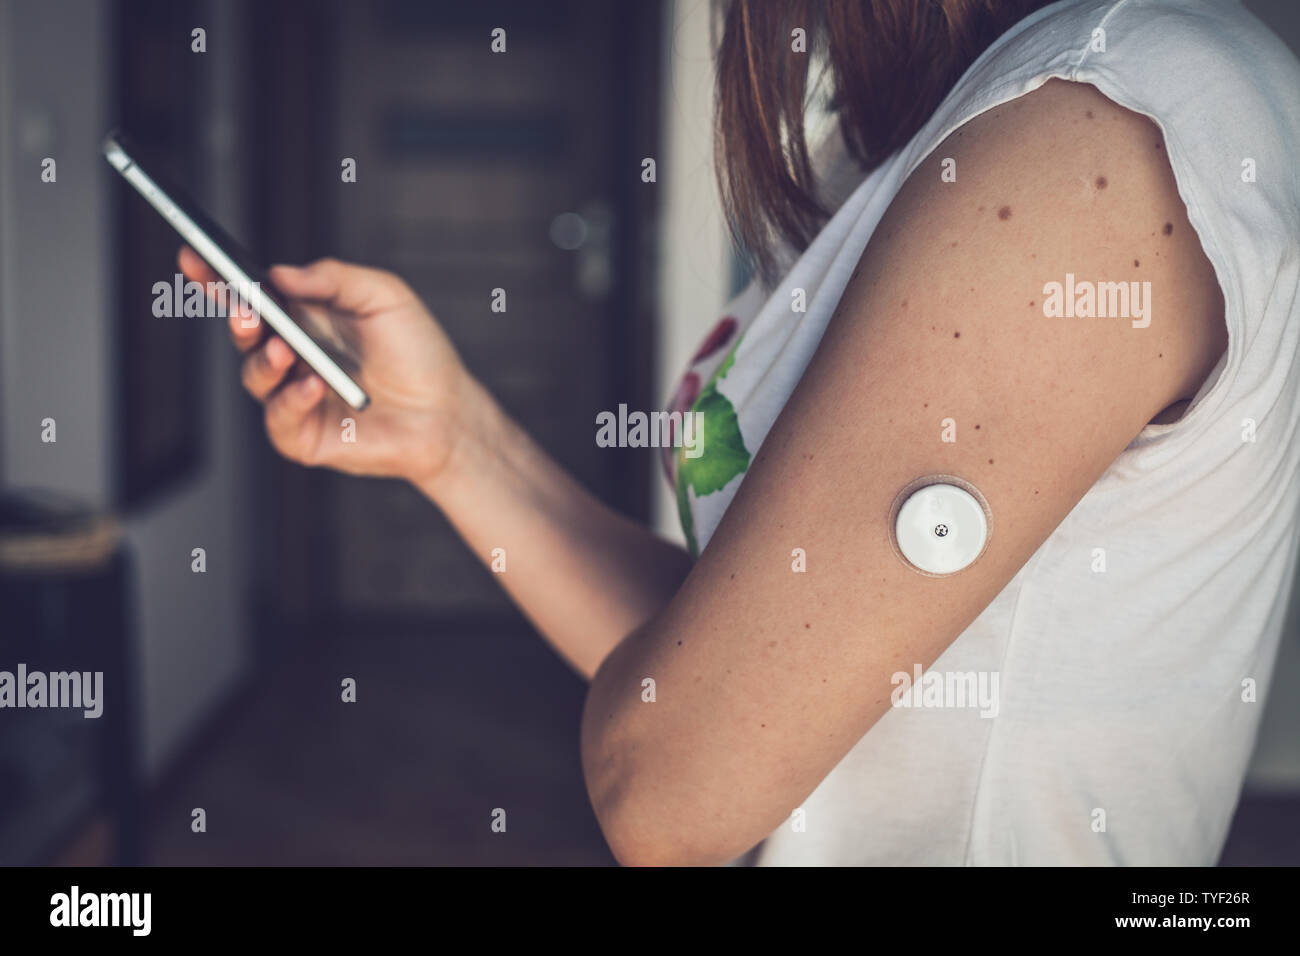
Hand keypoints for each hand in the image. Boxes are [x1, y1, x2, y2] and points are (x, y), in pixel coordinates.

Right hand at [179, 247, 470, 484]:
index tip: (195, 257)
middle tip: (245, 309)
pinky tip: (313, 385)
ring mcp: (294, 396)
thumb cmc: (418, 352)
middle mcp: (292, 356)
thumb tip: (281, 273)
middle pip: (244, 335)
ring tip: (286, 350)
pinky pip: (280, 418)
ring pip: (255, 377)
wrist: (447, 412)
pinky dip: (291, 400)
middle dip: (238, 318)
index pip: (252, 296)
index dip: (218, 278)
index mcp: (304, 318)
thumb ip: (334, 278)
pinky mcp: (303, 436)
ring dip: (264, 361)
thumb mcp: (384, 297)